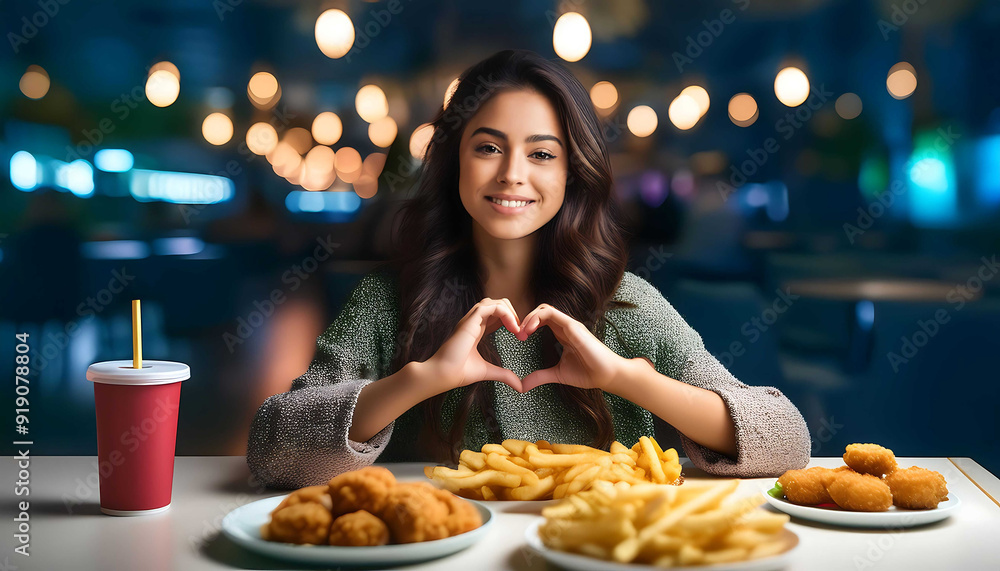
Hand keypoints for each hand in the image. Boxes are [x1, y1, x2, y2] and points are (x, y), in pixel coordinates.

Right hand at [426, 297, 523, 392]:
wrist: (443, 375)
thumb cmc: (459, 373)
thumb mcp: (488, 372)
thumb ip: (504, 375)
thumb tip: (520, 387)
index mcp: (476, 329)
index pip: (495, 314)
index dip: (510, 320)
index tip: (520, 336)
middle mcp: (473, 322)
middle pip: (496, 303)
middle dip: (512, 313)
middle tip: (521, 330)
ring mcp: (470, 319)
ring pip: (493, 302)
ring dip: (510, 312)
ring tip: (517, 328)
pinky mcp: (470, 321)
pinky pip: (491, 306)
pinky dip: (505, 313)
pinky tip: (513, 327)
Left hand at [516, 303, 633, 392]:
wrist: (607, 375)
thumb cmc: (588, 373)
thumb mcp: (557, 374)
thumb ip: (540, 377)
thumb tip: (522, 386)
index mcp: (562, 334)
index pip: (541, 319)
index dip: (527, 325)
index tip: (518, 339)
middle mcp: (565, 326)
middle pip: (540, 311)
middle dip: (524, 320)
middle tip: (516, 334)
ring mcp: (569, 324)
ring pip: (544, 308)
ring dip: (528, 317)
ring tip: (521, 332)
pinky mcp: (572, 326)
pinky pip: (551, 313)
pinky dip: (536, 317)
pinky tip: (529, 330)